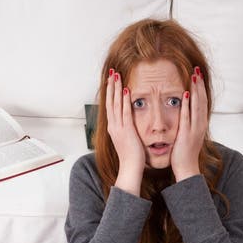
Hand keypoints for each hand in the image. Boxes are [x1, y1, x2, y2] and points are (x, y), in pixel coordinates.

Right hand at [106, 69, 144, 193]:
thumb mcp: (127, 141)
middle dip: (111, 86)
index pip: (110, 106)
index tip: (112, 81)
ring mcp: (119, 128)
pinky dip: (125, 101)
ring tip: (116, 75)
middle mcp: (113, 126)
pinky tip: (126, 90)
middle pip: (110, 102)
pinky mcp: (126, 131)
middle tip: (112, 72)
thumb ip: (126, 131)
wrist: (130, 169)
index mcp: (113, 129)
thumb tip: (129, 126)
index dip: (111, 93)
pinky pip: (125, 112)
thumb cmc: (131, 158)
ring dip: (116, 89)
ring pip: (116, 104)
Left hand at [171, 68, 207, 181]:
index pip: (202, 102)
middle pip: (202, 100)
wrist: (186, 168)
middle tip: (197, 69)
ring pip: (197, 106)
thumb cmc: (184, 152)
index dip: (201, 88)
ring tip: (194, 76)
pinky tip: (185, 95)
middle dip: (200, 84)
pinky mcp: (186, 135)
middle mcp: (200, 125)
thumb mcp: (188, 134)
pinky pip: (187, 117)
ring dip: (196, 90)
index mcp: (200, 124)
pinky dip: (187, 105)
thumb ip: (188, 122)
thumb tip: (185, 111)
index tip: (198, 75)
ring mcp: (194, 130)